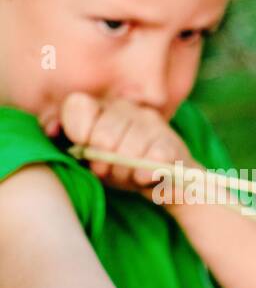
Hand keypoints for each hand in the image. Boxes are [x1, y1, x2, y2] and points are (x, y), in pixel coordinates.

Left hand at [57, 92, 194, 207]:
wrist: (172, 182)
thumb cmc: (125, 168)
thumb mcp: (92, 156)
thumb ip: (69, 140)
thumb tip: (50, 130)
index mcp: (103, 107)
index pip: (78, 105)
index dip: (77, 130)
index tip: (84, 148)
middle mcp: (127, 107)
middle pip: (102, 136)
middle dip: (103, 163)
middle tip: (110, 171)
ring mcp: (151, 123)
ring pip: (126, 153)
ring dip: (124, 173)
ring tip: (129, 176)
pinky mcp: (171, 143)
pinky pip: (150, 161)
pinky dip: (144, 176)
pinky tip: (146, 178)